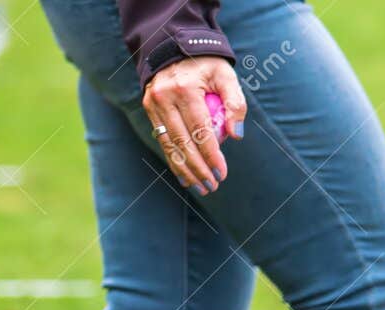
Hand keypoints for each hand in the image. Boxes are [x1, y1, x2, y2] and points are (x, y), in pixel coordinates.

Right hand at [142, 56, 246, 194]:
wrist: (173, 46)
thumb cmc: (206, 63)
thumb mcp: (225, 75)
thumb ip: (235, 103)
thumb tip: (235, 135)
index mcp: (186, 89)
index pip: (200, 130)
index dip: (211, 155)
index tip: (221, 173)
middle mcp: (165, 98)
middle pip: (183, 143)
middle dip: (199, 169)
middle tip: (212, 186)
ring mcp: (154, 104)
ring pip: (170, 146)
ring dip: (185, 171)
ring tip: (200, 187)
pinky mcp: (149, 109)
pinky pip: (162, 141)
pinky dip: (174, 160)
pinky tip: (184, 176)